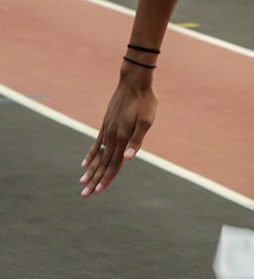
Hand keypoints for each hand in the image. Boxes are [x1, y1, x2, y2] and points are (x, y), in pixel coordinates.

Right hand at [80, 79, 157, 196]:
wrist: (133, 82)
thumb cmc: (145, 102)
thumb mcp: (146, 121)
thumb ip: (137, 140)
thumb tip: (128, 158)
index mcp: (122, 137)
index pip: (114, 163)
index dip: (107, 178)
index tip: (98, 191)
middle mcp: (112, 136)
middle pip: (103, 163)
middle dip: (95, 180)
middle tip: (85, 195)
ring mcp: (107, 130)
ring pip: (98, 155)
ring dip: (91, 171)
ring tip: (82, 182)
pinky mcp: (106, 124)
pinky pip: (96, 144)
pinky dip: (91, 155)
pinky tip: (85, 163)